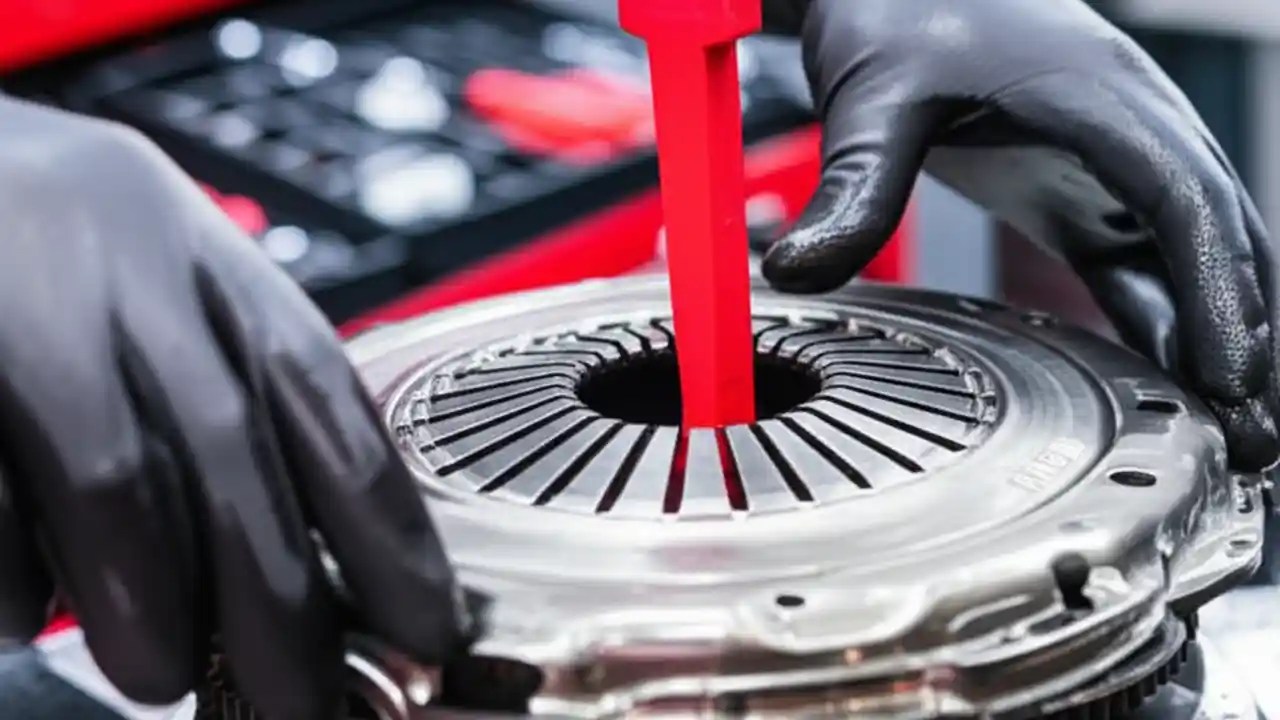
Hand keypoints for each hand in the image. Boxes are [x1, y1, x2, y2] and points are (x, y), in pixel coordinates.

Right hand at [0, 97, 465, 718]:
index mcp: (208, 257)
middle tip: (302, 701)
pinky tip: (26, 613)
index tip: (430, 626)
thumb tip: (313, 552)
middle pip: (236, 456)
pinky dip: (16, 580)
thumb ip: (231, 389)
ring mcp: (24, 302)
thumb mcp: (161, 284)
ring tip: (163, 678)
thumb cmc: (48, 245)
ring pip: (121, 485)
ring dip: (153, 608)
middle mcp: (129, 268)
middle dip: (280, 604)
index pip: (330, 401)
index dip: (389, 529)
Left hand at [760, 0, 1279, 470]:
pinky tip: (1176, 383)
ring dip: (1217, 339)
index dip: (1218, 291)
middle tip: (1255, 440)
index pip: (1185, 201)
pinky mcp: (1083, 191)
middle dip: (1244, 337)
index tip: (1235, 374)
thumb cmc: (905, 4)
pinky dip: (1165, 322)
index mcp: (1102, 101)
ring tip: (1238, 435)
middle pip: (1216, 240)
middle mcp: (1131, 132)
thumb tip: (800, 268)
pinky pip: (1141, 264)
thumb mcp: (876, 91)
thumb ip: (856, 182)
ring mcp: (1114, 165)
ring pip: (1192, 258)